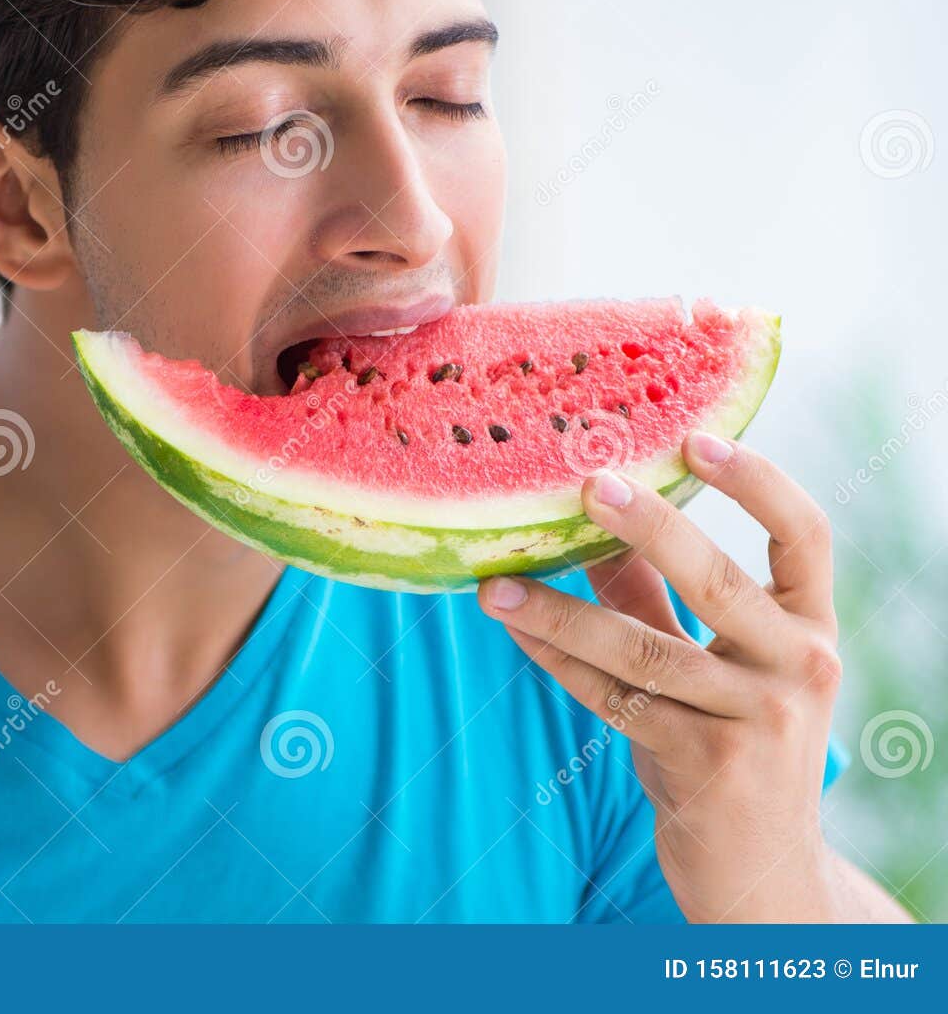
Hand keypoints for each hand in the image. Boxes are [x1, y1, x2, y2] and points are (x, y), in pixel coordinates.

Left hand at [478, 431, 843, 922]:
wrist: (760, 873)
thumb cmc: (727, 743)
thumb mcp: (714, 661)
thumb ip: (661, 594)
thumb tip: (593, 516)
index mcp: (810, 627)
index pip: (805, 535)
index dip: (756, 480)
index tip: (694, 435)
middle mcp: (800, 668)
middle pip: (719, 579)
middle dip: (650, 528)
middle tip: (588, 484)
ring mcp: (757, 720)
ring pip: (643, 646)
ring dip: (560, 609)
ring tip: (497, 581)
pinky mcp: (706, 764)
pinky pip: (613, 696)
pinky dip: (556, 659)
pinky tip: (513, 627)